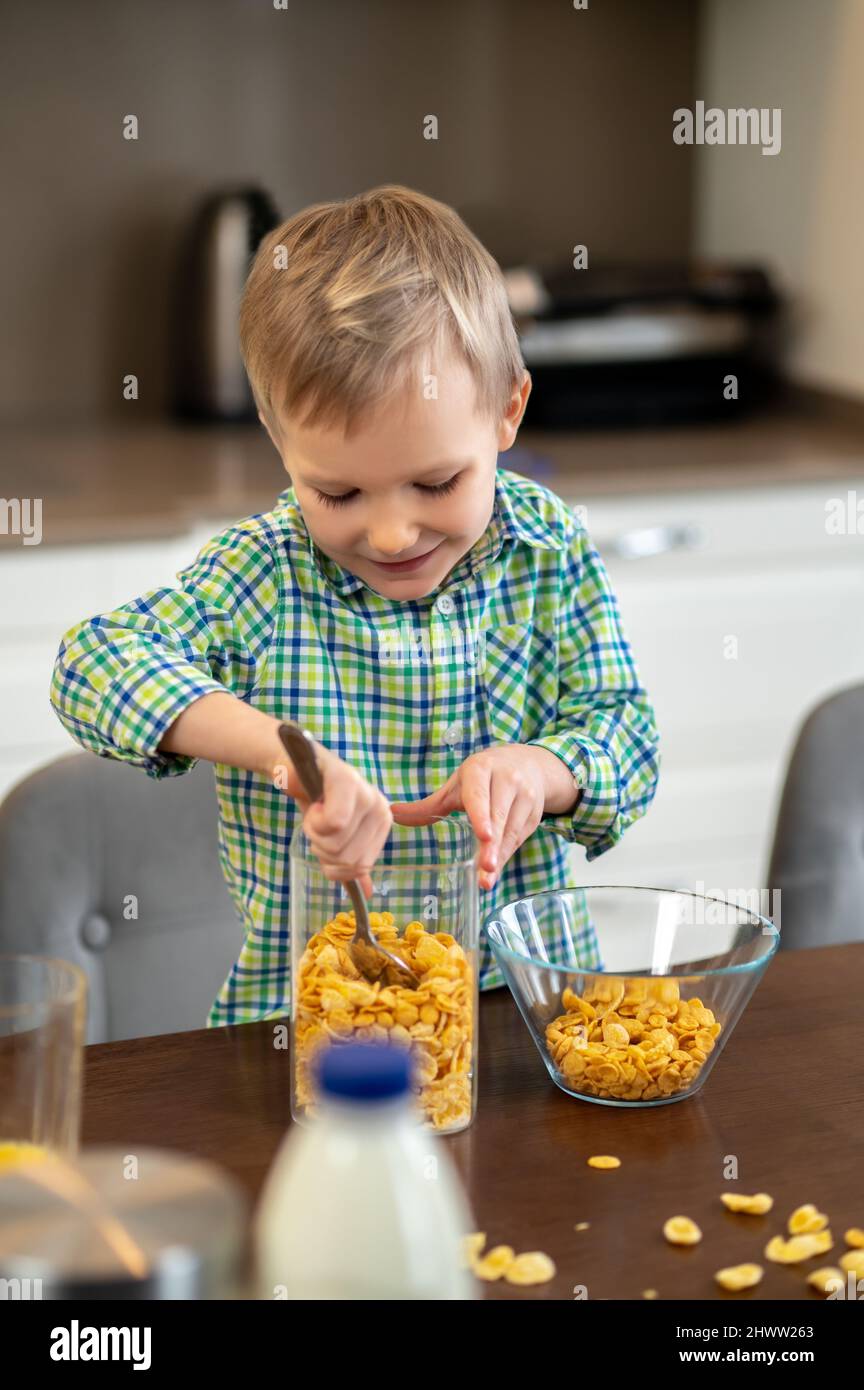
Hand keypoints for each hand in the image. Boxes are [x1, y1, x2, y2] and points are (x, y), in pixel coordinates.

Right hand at [270, 736, 391, 897]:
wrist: (294, 767)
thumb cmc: (317, 800)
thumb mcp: (338, 835)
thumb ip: (353, 860)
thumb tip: (367, 893)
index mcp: (382, 822)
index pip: (360, 867)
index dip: (334, 863)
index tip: (327, 836)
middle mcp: (380, 807)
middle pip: (348, 859)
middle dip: (322, 849)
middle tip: (318, 824)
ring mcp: (366, 793)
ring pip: (337, 843)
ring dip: (314, 834)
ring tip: (315, 813)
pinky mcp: (346, 781)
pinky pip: (334, 823)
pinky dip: (313, 822)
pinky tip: (314, 805)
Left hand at [389, 745, 548, 890]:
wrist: (528, 764)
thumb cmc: (484, 777)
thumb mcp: (457, 786)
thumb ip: (428, 805)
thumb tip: (392, 813)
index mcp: (481, 770)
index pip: (480, 795)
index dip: (482, 815)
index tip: (484, 835)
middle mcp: (507, 780)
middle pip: (498, 817)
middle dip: (492, 845)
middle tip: (485, 869)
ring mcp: (524, 797)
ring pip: (511, 831)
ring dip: (499, 857)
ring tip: (487, 880)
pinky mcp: (534, 814)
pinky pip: (518, 839)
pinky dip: (506, 856)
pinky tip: (495, 870)